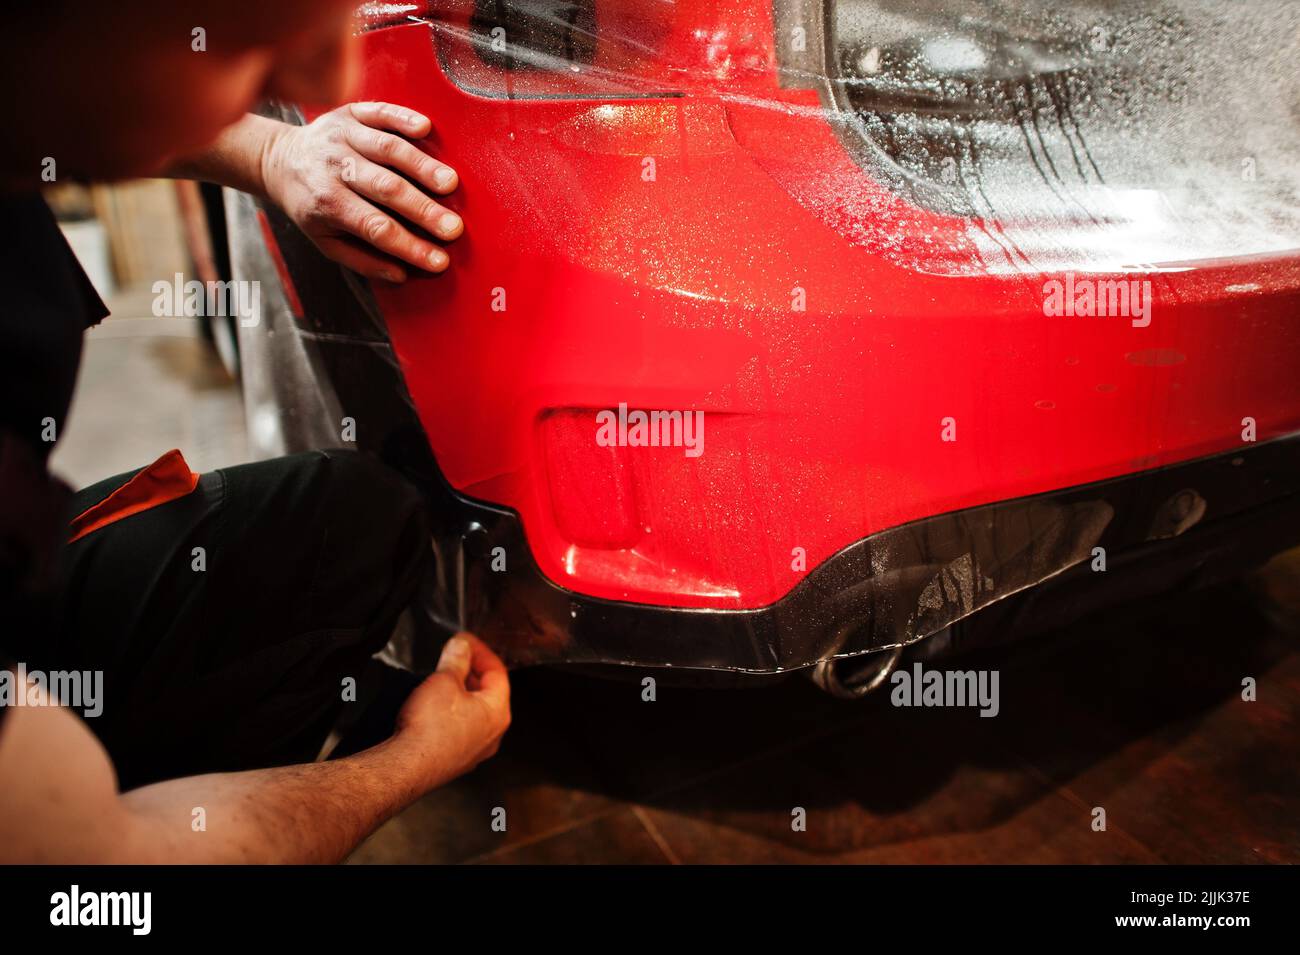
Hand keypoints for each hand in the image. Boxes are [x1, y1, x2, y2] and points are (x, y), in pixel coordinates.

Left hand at [261, 102, 462, 282]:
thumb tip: (401, 274)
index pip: (376, 228)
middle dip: (423, 210)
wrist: (279, 160)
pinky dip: (403, 118)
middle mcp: (334, 167)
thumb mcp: (325, 241)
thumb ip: (362, 260)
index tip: (439, 260)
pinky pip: (379, 113)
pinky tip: (426, 128)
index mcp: (327, 203)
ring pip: (388, 150)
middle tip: (453, 228)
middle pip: (385, 188)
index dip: (409, 246)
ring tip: (450, 184)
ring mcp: (342, 136)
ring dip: (422, 166)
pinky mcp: (350, 113)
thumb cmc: (311, 206)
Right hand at [393, 633, 510, 790]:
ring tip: (441, 678)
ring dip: (460, 692)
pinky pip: (459, 730)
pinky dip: (450, 714)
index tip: (466, 641)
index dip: (480, 651)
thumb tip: (461, 646)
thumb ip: (456, 659)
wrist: (407, 766)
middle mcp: (492, 734)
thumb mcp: (444, 680)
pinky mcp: (455, 759)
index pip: (497, 671)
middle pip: (488, 692)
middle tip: (453, 656)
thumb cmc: (429, 730)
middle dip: (470, 670)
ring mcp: (474, 750)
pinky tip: (432, 708)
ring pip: (473, 712)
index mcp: (498, 713)